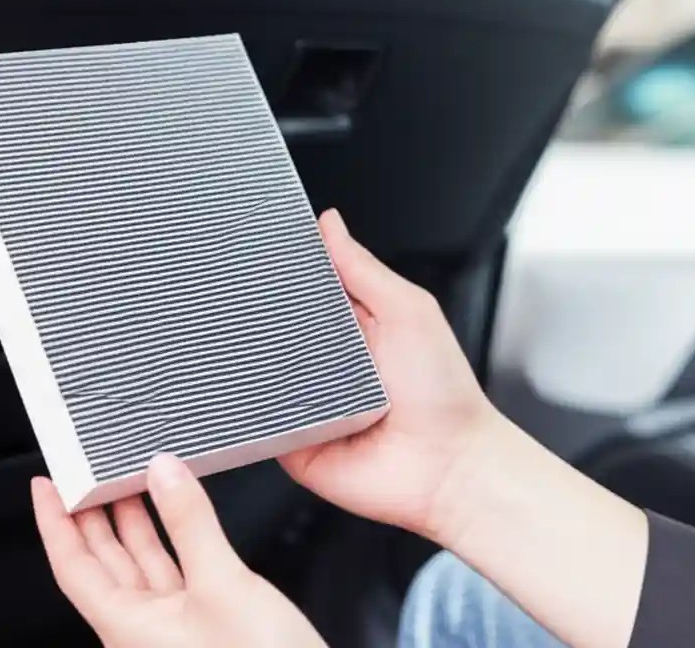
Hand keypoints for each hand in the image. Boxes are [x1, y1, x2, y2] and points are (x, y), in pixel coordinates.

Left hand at [32, 454, 324, 647]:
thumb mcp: (224, 584)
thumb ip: (191, 523)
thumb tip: (165, 472)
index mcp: (127, 628)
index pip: (72, 566)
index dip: (55, 523)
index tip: (46, 486)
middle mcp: (141, 632)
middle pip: (102, 565)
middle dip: (94, 515)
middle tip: (89, 470)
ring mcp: (172, 632)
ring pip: (138, 568)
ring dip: (134, 524)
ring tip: (131, 479)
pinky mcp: (203, 627)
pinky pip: (172, 576)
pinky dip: (172, 542)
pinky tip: (177, 516)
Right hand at [279, 209, 503, 540]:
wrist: (448, 470)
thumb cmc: (445, 396)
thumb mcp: (409, 311)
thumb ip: (364, 269)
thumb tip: (329, 223)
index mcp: (349, 327)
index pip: (300, 290)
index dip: (280, 273)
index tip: (256, 251)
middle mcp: (322, 364)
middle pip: (270, 329)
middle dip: (258, 317)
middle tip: (246, 301)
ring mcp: (302, 403)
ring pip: (255, 372)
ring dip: (254, 362)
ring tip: (261, 352)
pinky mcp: (287, 441)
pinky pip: (255, 420)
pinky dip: (251, 409)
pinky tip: (256, 394)